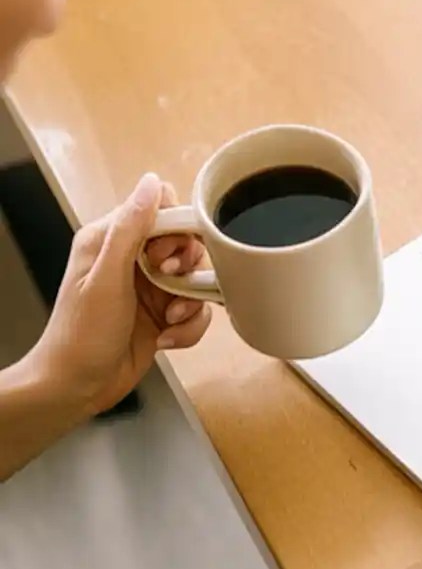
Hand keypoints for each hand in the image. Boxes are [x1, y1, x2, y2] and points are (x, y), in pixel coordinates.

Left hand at [29, 173, 211, 415]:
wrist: (77, 387)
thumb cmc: (82, 332)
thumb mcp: (107, 278)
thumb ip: (131, 229)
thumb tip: (153, 181)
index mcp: (111, 240)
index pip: (161, 210)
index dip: (176, 231)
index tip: (167, 258)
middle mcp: (133, 260)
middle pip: (187, 244)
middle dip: (188, 270)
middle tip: (171, 287)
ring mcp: (151, 289)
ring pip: (197, 281)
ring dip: (190, 304)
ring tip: (169, 321)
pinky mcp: (164, 315)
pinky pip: (196, 312)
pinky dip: (188, 328)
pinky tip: (166, 341)